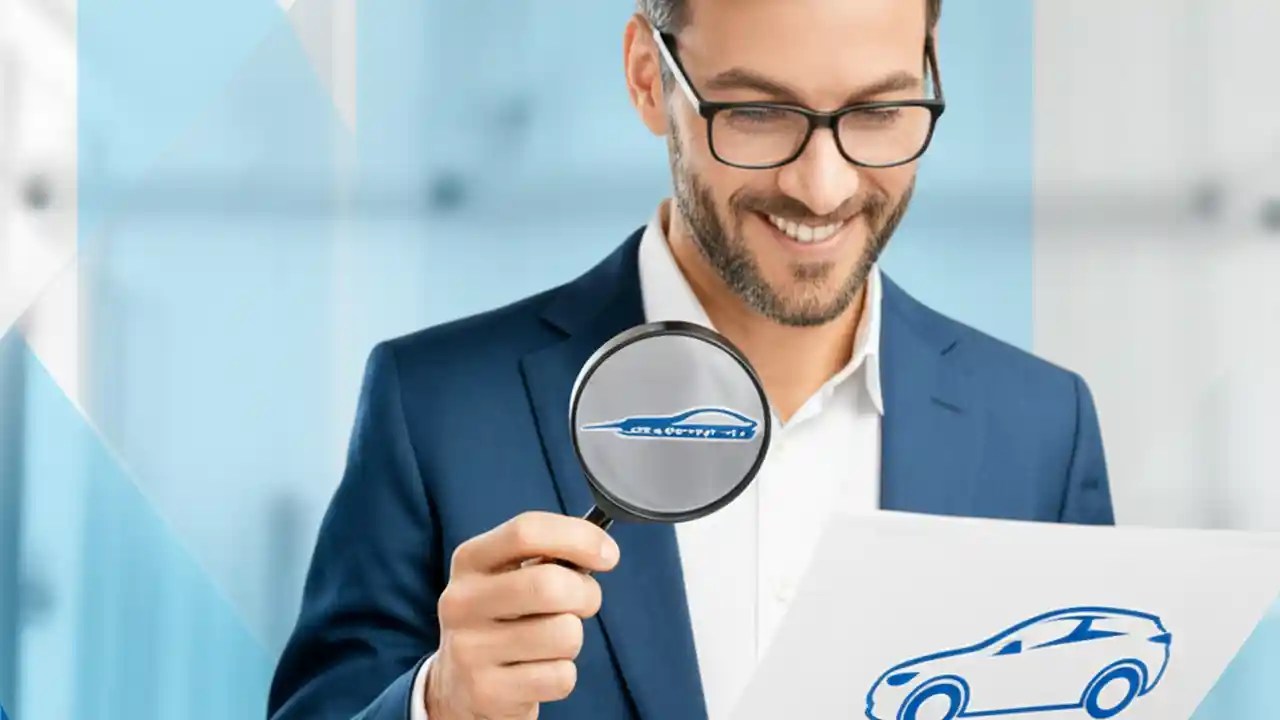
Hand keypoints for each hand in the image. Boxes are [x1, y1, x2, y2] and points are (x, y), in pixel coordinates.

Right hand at [424, 511, 620, 718]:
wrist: (460, 686)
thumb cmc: (503, 618)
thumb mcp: (508, 576)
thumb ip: (546, 556)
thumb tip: (600, 551)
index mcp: (469, 560)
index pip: (526, 531)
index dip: (578, 538)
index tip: (609, 555)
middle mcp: (461, 601)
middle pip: (550, 584)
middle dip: (586, 594)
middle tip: (584, 603)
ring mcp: (469, 649)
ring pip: (564, 634)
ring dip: (573, 639)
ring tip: (551, 642)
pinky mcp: (486, 692)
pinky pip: (560, 677)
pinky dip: (562, 675)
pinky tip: (537, 672)